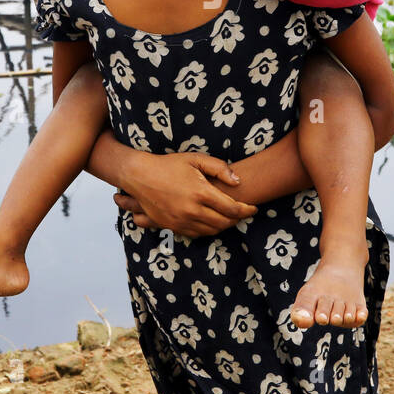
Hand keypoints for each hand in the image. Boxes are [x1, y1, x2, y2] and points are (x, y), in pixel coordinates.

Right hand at [117, 151, 255, 237]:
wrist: (140, 176)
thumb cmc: (169, 165)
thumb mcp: (196, 159)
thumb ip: (220, 168)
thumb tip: (237, 181)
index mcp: (201, 193)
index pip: (232, 209)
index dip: (247, 211)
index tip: (253, 208)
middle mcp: (192, 210)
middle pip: (224, 223)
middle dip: (237, 219)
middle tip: (243, 213)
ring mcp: (181, 221)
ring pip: (212, 231)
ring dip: (224, 226)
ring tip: (229, 217)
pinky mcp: (173, 226)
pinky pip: (197, 234)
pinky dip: (208, 230)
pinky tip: (212, 221)